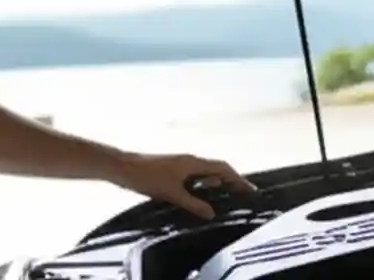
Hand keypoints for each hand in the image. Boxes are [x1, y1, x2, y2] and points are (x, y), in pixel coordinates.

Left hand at [110, 152, 257, 219]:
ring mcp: (181, 165)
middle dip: (231, 182)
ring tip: (226, 200)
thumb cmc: (148, 177)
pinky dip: (203, 186)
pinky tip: (201, 199)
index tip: (250, 190)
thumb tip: (212, 213)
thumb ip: (193, 204)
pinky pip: (195, 177)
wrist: (123, 168)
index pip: (223, 168)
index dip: (238, 179)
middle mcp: (190, 161)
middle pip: (217, 169)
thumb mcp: (172, 193)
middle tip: (242, 197)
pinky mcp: (172, 170)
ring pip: (205, 174)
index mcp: (193, 162)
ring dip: (217, 184)